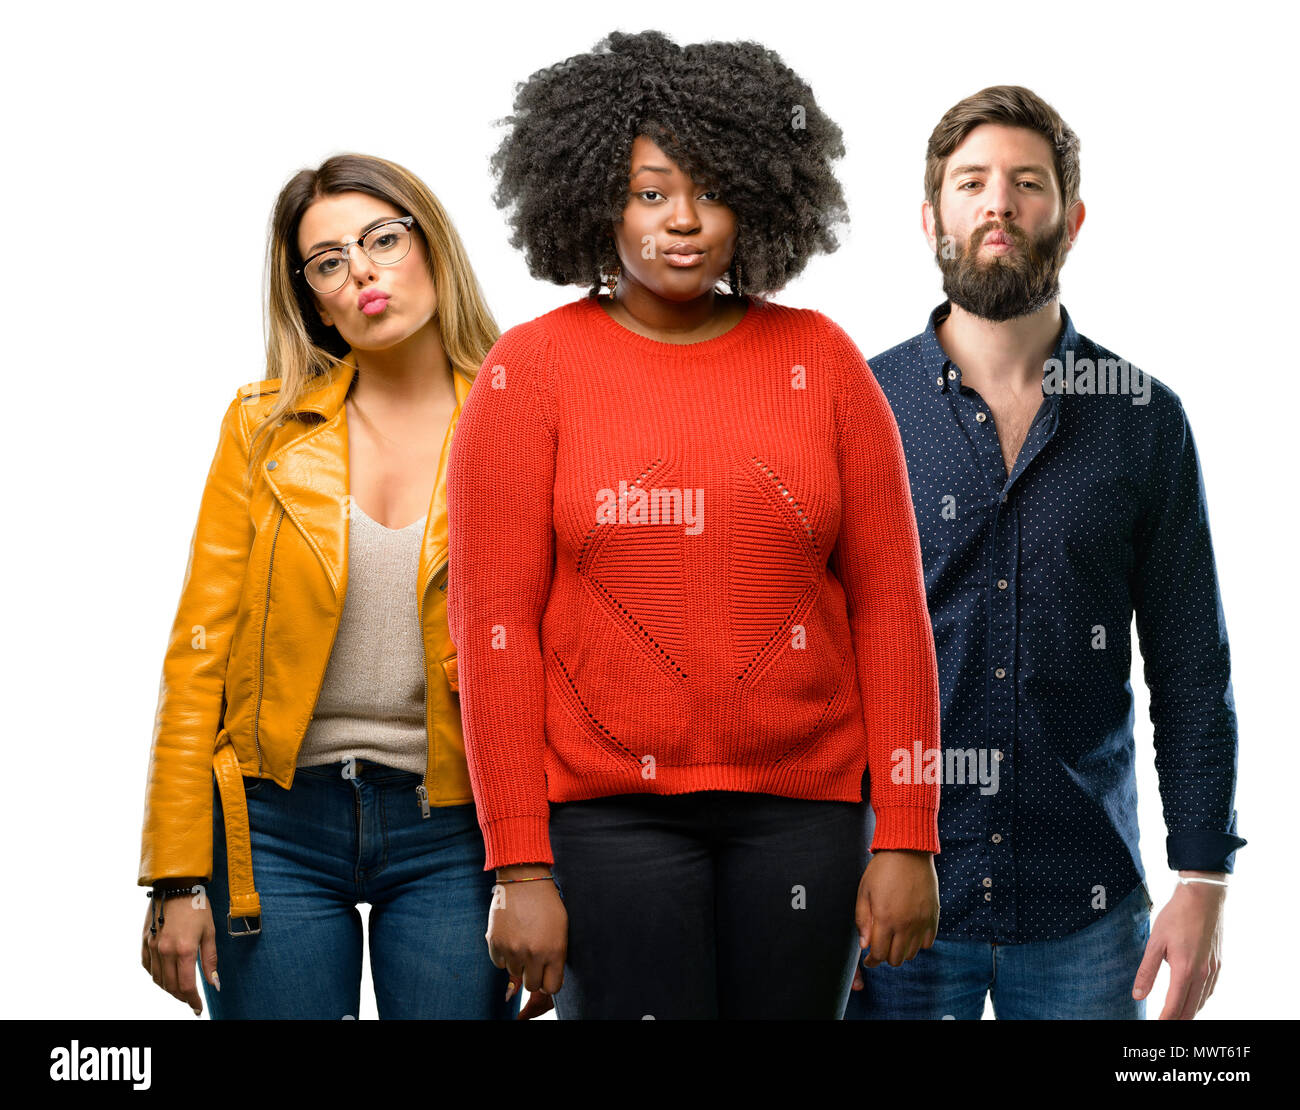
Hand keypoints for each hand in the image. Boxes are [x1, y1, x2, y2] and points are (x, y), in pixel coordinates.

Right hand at [140, 885, 218, 1015]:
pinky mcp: (144, 941)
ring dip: (169, 989)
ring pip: (158, 980)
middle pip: (171, 986)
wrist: (176, 885)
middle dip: (182, 997)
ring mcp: (152, 947)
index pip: (187, 986)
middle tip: (191, 1000)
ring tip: (180, 990)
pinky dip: (156, 976)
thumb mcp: (210, 931)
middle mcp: (165, 951)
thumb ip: (210, 960)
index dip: (193, 1000)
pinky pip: (147, 967)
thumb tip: (214, 984)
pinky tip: (165, 975)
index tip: (198, 1008)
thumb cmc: (197, 906)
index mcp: (184, 950)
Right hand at [489, 865, 566, 1016]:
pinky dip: (503, 955)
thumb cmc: (547, 904)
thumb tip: (545, 983)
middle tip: (533, 957)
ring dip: (517, 962)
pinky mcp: (495, 942)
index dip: (549, 981)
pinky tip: (510, 937)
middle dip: (533, 974)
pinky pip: (498, 963)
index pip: (551, 987)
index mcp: (554, 951)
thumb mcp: (561, 930)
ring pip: (514, 973)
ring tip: (522, 940)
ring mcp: (512, 949)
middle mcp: (533, 954)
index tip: (546, 973)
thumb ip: (555, 958)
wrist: (524, 880)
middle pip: (531, 985)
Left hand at [854, 849, 938, 969]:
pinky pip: (927, 943)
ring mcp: (922, 922)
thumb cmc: (882, 870)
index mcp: (885, 919)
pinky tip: (909, 932)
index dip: (872, 960)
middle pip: (896, 959)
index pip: (879, 954)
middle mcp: (905, 924)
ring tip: (894, 938)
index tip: (868, 959)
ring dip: (901, 951)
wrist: (908, 851)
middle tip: (880, 947)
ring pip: (912, 953)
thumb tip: (865, 945)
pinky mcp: (933, 916)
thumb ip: (863, 921)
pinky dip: (918, 943)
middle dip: (885, 957)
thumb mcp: (864, 892)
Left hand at [1132, 872, 1225, 1018]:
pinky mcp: (1218, 963)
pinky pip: (1210, 989)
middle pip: (1190, 1008)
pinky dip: (1200, 999)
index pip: (1174, 1005)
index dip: (1164, 1019)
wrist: (1203, 897)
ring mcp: (1213, 969)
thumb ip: (1147, 971)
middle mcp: (1203, 974)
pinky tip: (1193, 998)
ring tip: (1176, 1016)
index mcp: (1185, 970)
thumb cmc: (1176, 916)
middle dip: (1177, 1020)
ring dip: (1189, 1011)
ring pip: (1202, 1000)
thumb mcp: (1155, 942)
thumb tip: (1138, 995)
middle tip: (1164, 1024)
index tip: (1156, 1026)